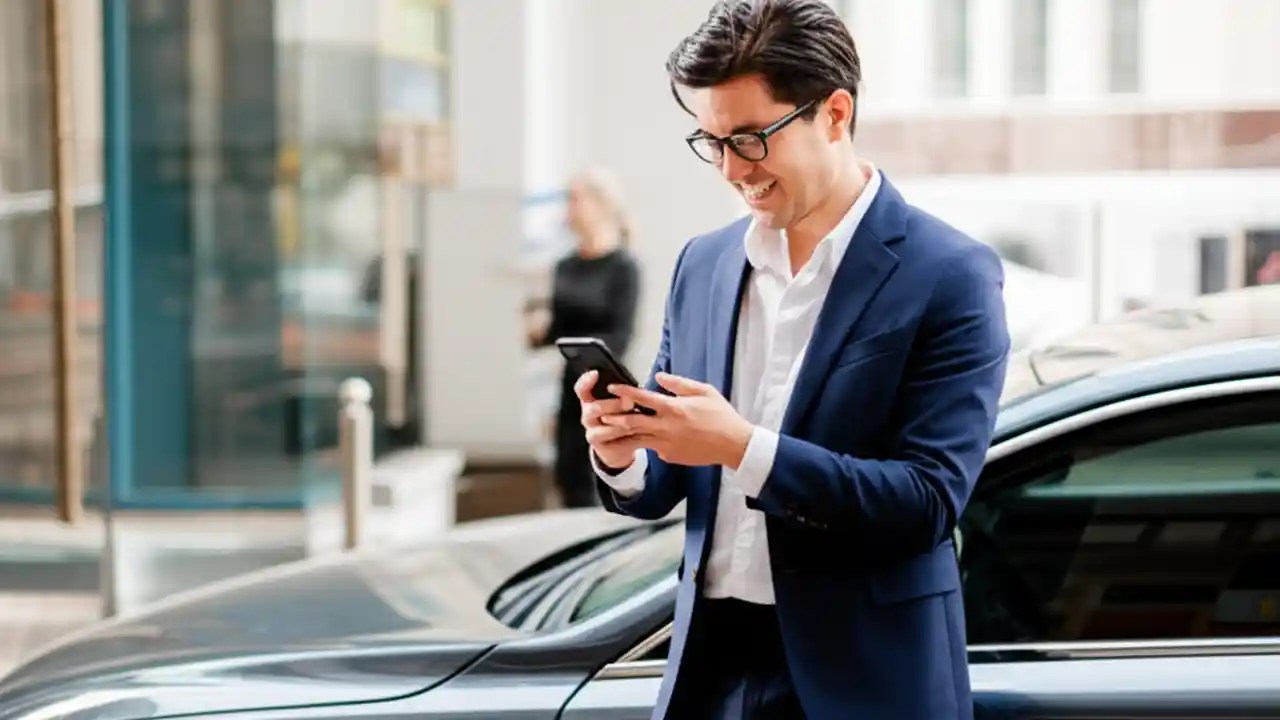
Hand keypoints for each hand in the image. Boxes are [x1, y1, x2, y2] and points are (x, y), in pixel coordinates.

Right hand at [574, 370, 649, 469]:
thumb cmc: (620, 418)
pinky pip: (611, 438)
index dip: (586, 381)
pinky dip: (624, 434)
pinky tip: (635, 431)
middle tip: (630, 403)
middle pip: (594, 407)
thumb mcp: (619, 404)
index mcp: (590, 400)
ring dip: (622, 421)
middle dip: (613, 404)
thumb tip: (635, 385)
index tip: (596, 373)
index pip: (581, 389)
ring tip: (637, 419)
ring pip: (605, 424)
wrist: (618, 447)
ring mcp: (591, 430)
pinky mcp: (597, 444)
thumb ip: (621, 394)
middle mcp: (587, 414)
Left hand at [601, 373, 753, 468]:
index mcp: (674, 408)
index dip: (624, 392)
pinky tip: (638, 439)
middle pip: (632, 422)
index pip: (643, 398)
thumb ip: (679, 383)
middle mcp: (667, 427)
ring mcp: (667, 444)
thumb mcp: (704, 391)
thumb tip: (658, 376)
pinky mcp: (670, 456)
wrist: (733, 444)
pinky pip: (653, 448)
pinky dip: (645, 442)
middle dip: (613, 416)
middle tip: (600, 411)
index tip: (612, 387)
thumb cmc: (721, 415)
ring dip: (620, 433)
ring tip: (606, 428)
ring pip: (636, 438)